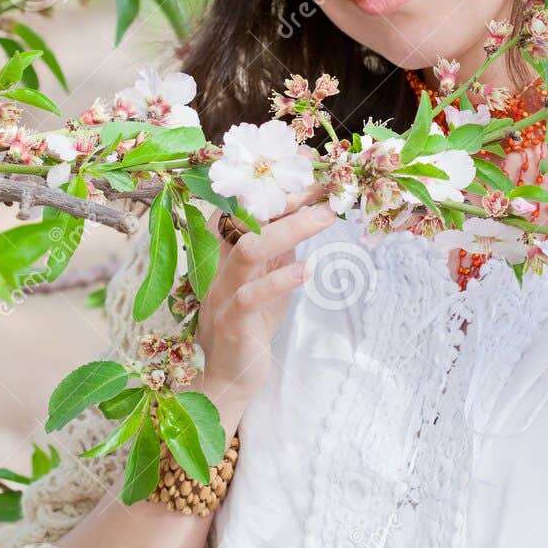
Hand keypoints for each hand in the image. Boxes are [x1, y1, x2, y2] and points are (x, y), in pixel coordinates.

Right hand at [195, 185, 338, 415]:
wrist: (228, 378)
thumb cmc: (251, 325)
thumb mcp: (269, 279)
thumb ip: (282, 249)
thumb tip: (309, 211)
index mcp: (229, 252)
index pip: (248, 205)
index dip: (277, 185)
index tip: (312, 168)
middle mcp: (221, 266)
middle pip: (246, 218)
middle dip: (286, 197)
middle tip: (327, 188)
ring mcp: (223, 294)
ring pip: (248, 250)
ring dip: (289, 229)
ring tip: (324, 217)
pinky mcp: (232, 323)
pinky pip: (250, 296)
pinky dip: (279, 281)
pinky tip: (306, 270)